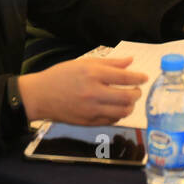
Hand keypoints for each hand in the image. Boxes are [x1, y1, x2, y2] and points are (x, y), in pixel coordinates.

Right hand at [17, 57, 147, 126]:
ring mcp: (91, 109)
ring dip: (130, 106)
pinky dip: (118, 115)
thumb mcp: (84, 62)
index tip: (144, 78)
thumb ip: (110, 63)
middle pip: (127, 96)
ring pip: (122, 112)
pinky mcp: (88, 122)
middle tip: (137, 90)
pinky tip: (116, 108)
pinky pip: (112, 120)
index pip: (124, 77)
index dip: (138, 78)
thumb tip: (130, 61)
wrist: (40, 96)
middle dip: (137, 93)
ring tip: (128, 100)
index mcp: (93, 74)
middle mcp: (94, 92)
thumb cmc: (61, 76)